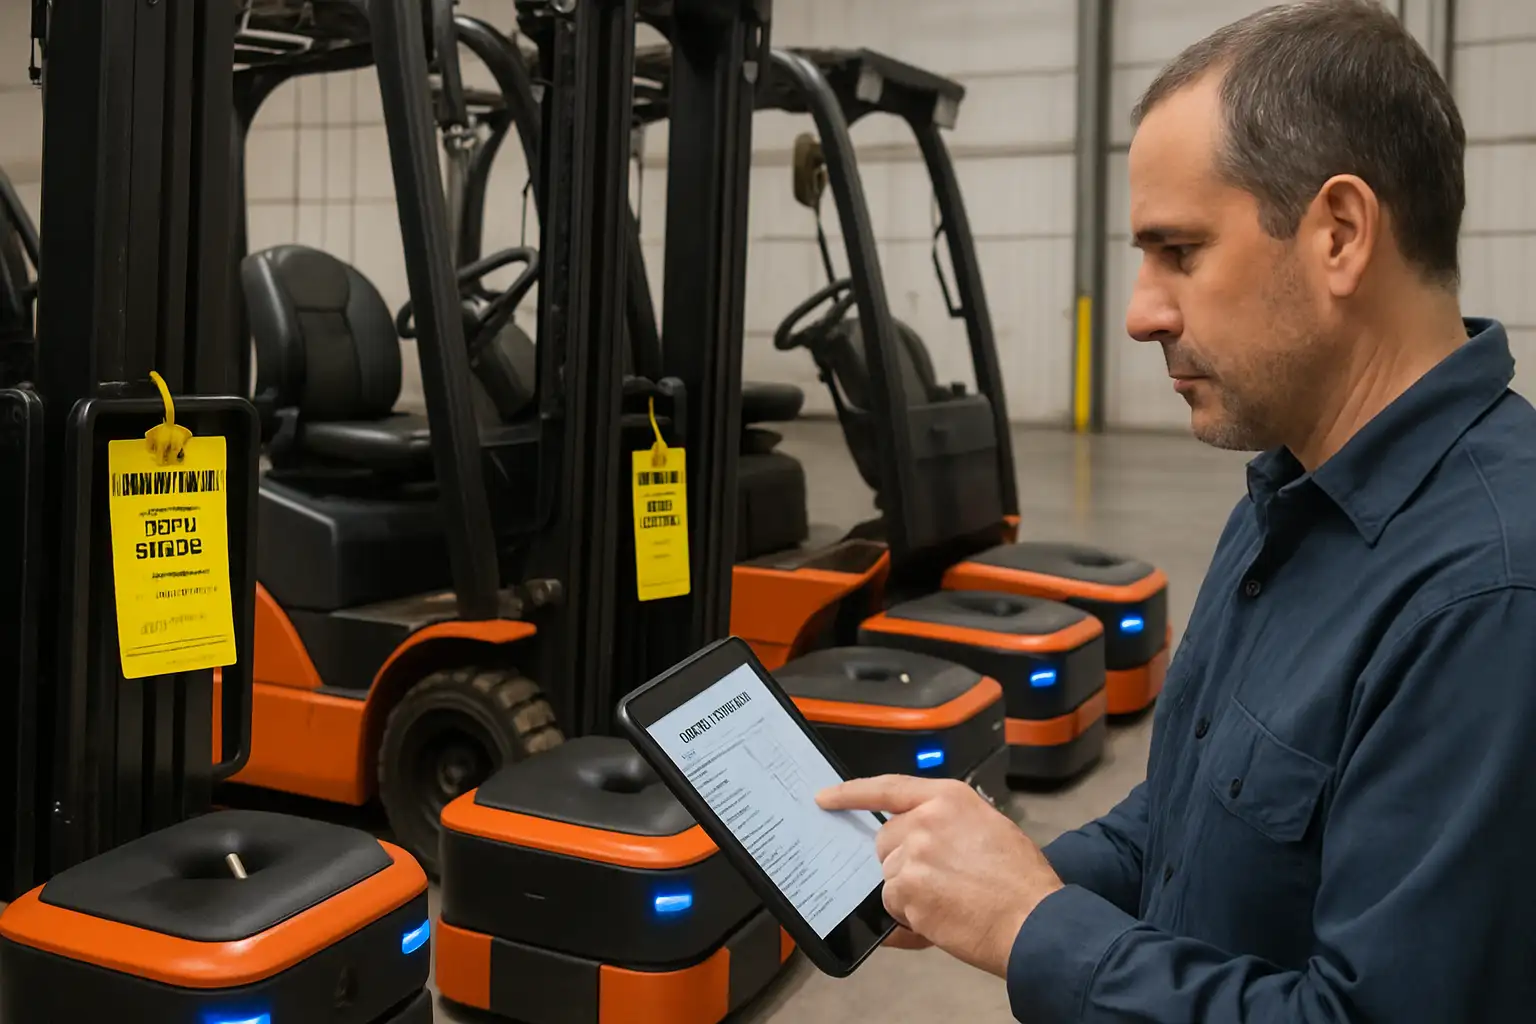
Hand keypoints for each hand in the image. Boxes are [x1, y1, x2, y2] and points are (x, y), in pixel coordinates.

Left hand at [817, 775, 1062, 977]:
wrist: (1035, 920)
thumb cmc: (1021, 881)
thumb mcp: (988, 828)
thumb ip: (947, 824)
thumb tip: (916, 841)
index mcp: (947, 798)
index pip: (887, 788)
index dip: (851, 793)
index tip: (825, 797)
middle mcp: (925, 820)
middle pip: (884, 842)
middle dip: (901, 863)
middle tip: (940, 881)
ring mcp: (913, 854)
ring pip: (889, 877)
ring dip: (909, 894)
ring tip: (950, 901)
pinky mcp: (907, 890)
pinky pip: (892, 908)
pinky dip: (909, 919)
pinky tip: (942, 918)